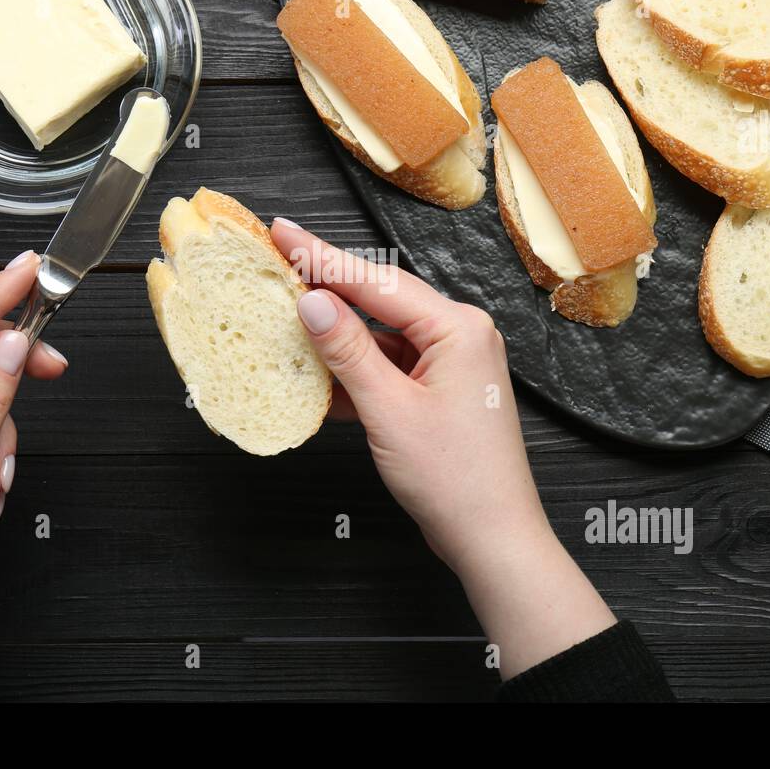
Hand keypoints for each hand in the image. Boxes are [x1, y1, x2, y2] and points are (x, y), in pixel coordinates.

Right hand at [270, 219, 614, 677]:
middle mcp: (460, 334)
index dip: (322, 257)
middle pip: (379, 299)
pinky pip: (390, 364)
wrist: (492, 537)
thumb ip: (347, 351)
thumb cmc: (456, 480)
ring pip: (381, 334)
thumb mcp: (389, 410)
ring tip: (286, 317)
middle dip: (327, 287)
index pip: (376, 281)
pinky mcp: (440, 388)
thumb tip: (311, 302)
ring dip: (337, 335)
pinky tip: (318, 373)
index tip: (283, 232)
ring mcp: (452, 362)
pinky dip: (355, 370)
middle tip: (277, 261)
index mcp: (458, 328)